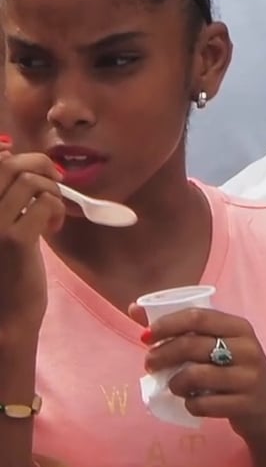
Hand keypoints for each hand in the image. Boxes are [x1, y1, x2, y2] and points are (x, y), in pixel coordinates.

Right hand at [0, 141, 67, 343]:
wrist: (5, 314)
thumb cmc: (3, 267)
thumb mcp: (0, 222)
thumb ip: (3, 193)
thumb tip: (7, 152)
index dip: (9, 153)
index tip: (29, 167)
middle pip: (8, 163)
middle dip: (40, 165)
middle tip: (53, 184)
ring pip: (31, 181)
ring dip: (53, 192)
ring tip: (52, 214)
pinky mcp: (15, 240)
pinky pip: (46, 203)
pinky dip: (58, 210)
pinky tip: (53, 229)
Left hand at [137, 306, 265, 448]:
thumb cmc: (237, 372)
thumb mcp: (221, 346)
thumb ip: (184, 329)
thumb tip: (135, 308)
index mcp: (240, 328)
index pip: (197, 316)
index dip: (166, 324)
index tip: (146, 336)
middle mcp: (247, 348)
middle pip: (191, 345)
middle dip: (161, 355)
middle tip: (150, 364)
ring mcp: (247, 377)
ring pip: (193, 376)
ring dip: (175, 383)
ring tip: (175, 385)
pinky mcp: (244, 404)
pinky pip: (201, 404)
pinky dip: (190, 405)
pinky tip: (194, 402)